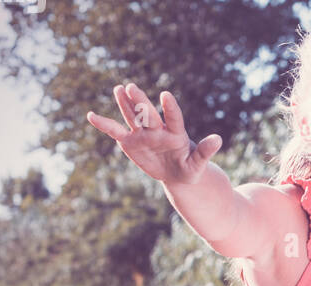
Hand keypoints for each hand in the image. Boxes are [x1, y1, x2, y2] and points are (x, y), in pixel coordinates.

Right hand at [87, 84, 221, 185]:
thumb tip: (218, 139)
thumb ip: (205, 152)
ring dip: (125, 104)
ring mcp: (143, 134)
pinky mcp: (130, 141)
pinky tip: (91, 115)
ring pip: (132, 116)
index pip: (173, 117)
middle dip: (140, 102)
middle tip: (132, 87)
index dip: (170, 107)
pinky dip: (104, 124)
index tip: (165, 95)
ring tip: (118, 89)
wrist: (176, 174)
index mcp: (176, 133)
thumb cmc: (190, 168)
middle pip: (148, 114)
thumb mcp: (198, 165)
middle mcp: (157, 129)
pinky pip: (115, 131)